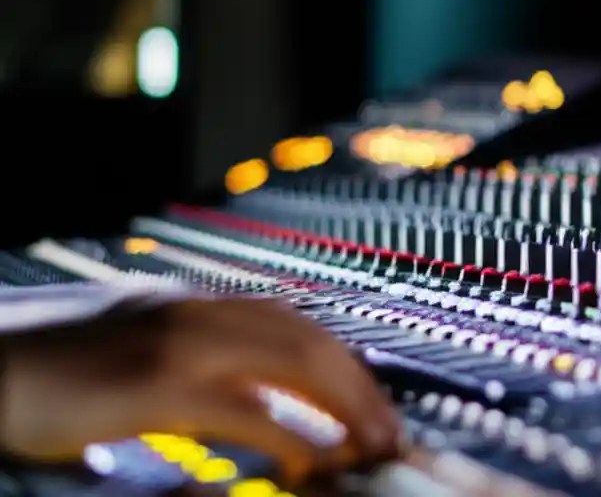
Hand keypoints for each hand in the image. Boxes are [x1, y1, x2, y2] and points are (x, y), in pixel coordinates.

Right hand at [0, 294, 403, 485]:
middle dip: (358, 384)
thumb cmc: (45, 373)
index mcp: (191, 304)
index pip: (292, 321)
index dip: (341, 361)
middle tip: (390, 430)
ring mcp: (174, 342)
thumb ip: (193, 374)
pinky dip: (289, 434)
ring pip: (290, 361)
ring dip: (342, 405)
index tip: (372, 401)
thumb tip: (250, 411)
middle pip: (305, 337)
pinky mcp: (151, 385)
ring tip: (371, 445)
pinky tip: (311, 462)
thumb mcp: (134, 358)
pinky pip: (243, 408)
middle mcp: (192, 311)